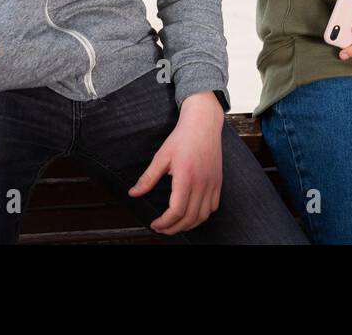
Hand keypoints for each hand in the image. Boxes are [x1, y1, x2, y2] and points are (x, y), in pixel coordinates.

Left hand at [129, 91, 223, 234]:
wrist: (203, 123)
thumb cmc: (182, 138)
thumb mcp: (161, 156)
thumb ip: (148, 178)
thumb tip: (133, 193)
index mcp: (186, 177)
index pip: (177, 211)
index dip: (164, 223)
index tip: (154, 224)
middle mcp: (202, 183)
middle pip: (190, 217)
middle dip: (174, 228)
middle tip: (162, 228)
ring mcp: (212, 183)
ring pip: (203, 215)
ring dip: (189, 225)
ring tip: (175, 225)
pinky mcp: (218, 181)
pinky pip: (213, 206)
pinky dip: (202, 215)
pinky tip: (192, 213)